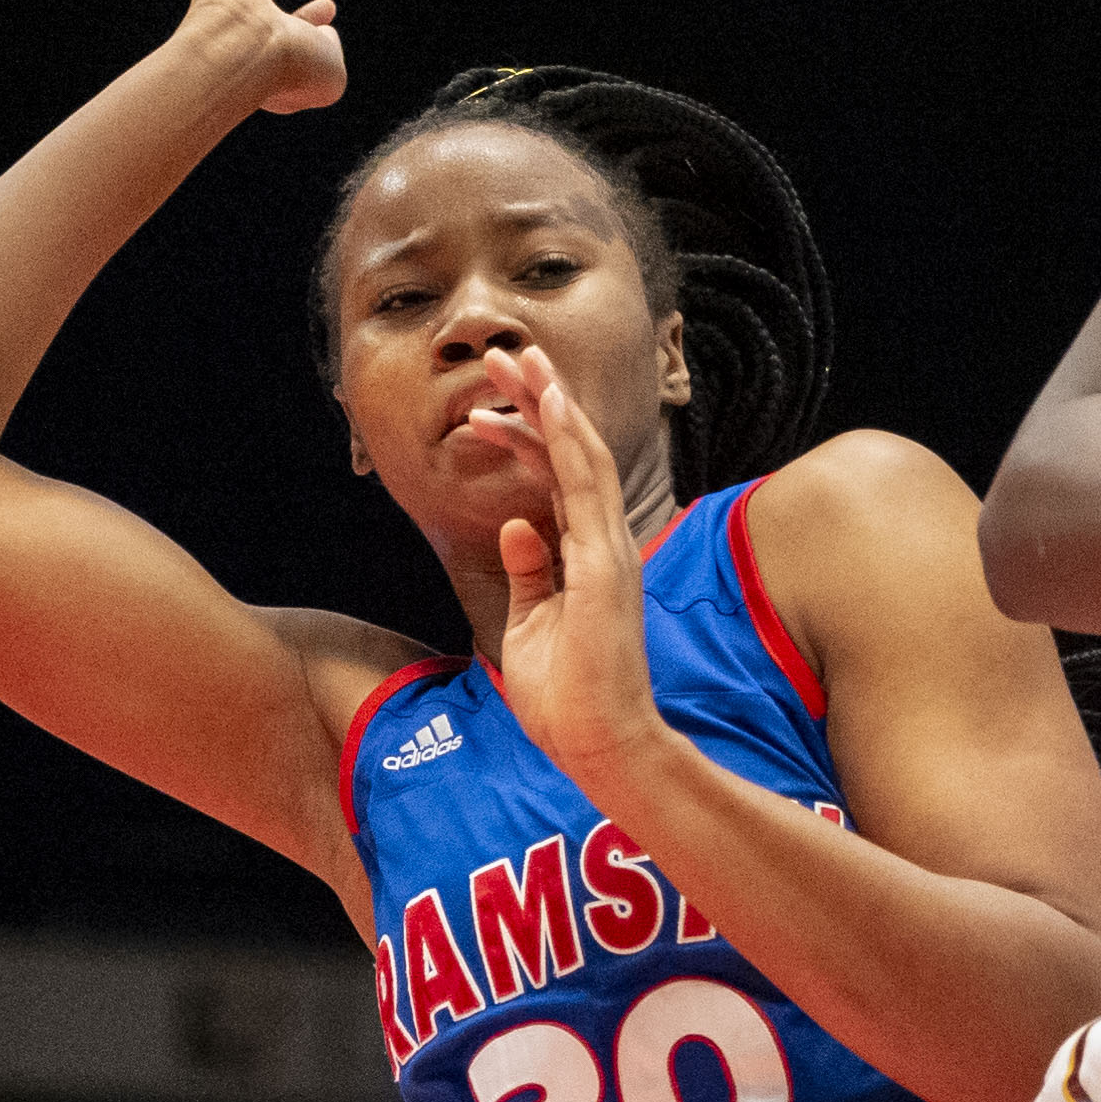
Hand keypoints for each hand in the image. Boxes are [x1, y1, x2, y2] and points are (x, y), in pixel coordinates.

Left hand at [466, 345, 673, 792]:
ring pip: (584, 456)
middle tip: (503, 356)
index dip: (527, 435)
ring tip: (519, 359)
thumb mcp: (531, 626)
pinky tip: (549, 406)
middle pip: (572, 454)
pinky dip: (571, 442)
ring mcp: (610, 551)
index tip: (490, 408)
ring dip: (551, 404)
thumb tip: (515, 528)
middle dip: (538, 401)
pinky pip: (590, 490)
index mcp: (588, 557)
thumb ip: (530, 574)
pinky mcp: (607, 565)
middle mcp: (605, 544)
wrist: (597, 745)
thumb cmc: (566, 699)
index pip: (558, 479)